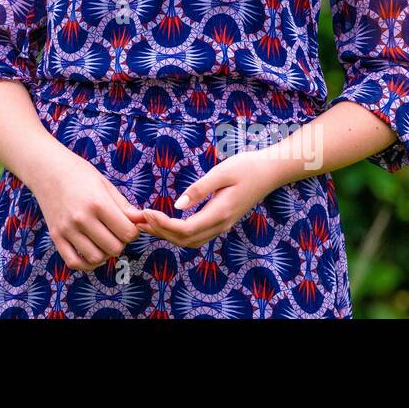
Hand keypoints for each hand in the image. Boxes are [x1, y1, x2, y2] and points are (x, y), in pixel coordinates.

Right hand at [30, 149, 145, 271]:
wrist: (47, 169)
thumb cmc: (79, 173)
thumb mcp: (105, 184)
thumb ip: (124, 206)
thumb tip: (144, 221)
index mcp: (97, 203)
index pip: (127, 232)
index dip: (133, 230)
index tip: (128, 224)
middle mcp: (81, 218)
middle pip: (114, 248)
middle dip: (121, 242)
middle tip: (115, 231)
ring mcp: (66, 229)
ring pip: (96, 258)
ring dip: (105, 253)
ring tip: (104, 240)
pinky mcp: (55, 236)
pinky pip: (74, 262)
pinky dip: (86, 263)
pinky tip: (91, 251)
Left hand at [137, 150, 282, 249]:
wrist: (271, 171)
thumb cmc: (247, 167)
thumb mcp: (221, 172)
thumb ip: (199, 189)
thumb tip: (177, 205)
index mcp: (219, 213)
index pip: (184, 229)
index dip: (162, 224)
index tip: (144, 212)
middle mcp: (220, 224)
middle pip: (184, 240)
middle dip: (159, 232)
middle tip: (137, 220)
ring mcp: (222, 225)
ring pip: (190, 241)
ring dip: (167, 234)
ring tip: (146, 222)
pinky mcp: (222, 221)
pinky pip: (197, 235)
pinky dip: (177, 233)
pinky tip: (166, 223)